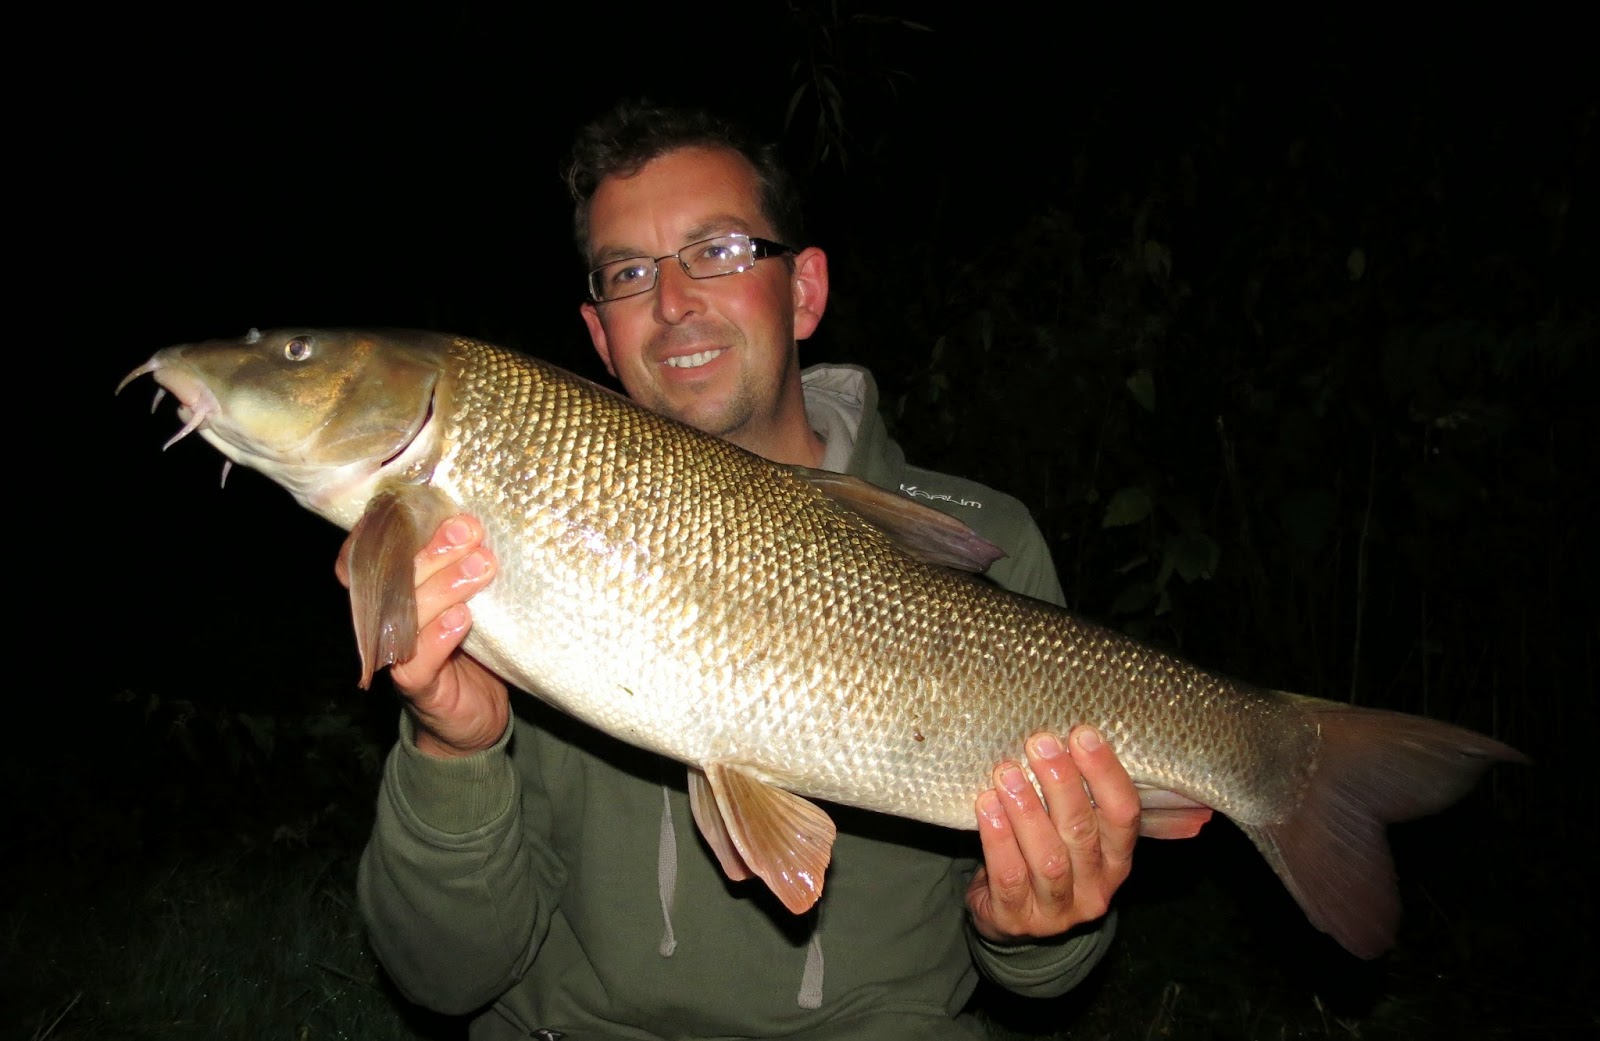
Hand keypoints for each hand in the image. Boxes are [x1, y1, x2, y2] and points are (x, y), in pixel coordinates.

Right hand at [335, 514, 508, 757]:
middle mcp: (385, 619)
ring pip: (405, 615)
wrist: (477, 715)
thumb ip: (465, 559)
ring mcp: (397, 654)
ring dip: (444, 586)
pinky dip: (440, 637)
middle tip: (469, 530)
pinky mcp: (418, 688)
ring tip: (481, 567)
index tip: (420, 503)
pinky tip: (463, 620)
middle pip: (391, 578)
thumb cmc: (475, 645)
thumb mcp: (471, 594)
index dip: (381, 528)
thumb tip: (485, 513)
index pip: (367, 551)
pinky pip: (416, 662)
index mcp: (393, 589)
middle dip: (431, 549)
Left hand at [966, 726, 1141, 942]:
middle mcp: (1096, 887)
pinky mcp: (1017, 919)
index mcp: (1117, 858)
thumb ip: (1076, 793)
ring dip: (1027, 810)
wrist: (1012, 916)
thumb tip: (1068, 731)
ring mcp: (1058, 909)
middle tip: (1040, 744)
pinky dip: (998, 839)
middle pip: (1083, 832)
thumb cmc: (1044, 852)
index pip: (1124, 814)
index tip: (1082, 734)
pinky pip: (1009, 877)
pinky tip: (986, 806)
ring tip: (1007, 772)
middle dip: (1061, 783)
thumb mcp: (1069, 829)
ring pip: (1048, 858)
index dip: (1106, 773)